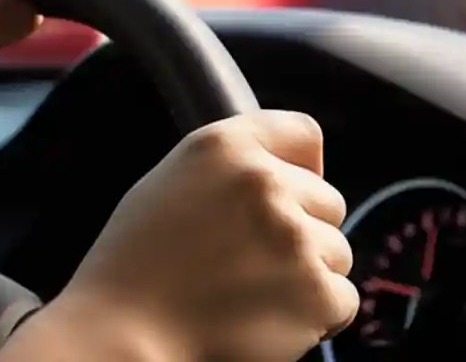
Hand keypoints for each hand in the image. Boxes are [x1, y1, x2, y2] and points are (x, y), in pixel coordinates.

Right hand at [13, 112, 355, 361]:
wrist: (123, 332)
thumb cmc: (135, 266)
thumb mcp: (169, 183)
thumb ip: (228, 169)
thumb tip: (287, 176)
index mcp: (224, 147)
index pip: (303, 132)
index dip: (302, 167)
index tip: (289, 194)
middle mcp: (264, 182)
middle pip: (327, 200)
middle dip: (304, 230)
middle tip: (251, 261)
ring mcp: (295, 237)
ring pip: (337, 252)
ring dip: (308, 275)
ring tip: (250, 293)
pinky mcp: (316, 292)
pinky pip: (342, 298)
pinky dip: (315, 316)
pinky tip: (265, 319)